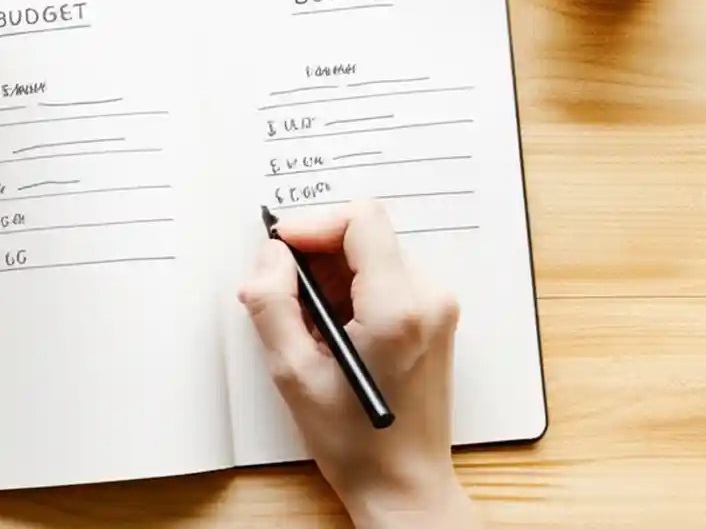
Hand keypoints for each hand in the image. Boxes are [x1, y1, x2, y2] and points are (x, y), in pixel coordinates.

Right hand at [238, 201, 479, 528]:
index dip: (313, 225)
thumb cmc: (356, 443)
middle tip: (286, 299)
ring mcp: (436, 307)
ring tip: (310, 329)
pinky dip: (350, 292)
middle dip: (316, 257)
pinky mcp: (434, 317)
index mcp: (397, 308)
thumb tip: (269, 257)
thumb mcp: (293, 373)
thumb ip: (272, 303)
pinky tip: (333, 334)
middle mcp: (428, 298)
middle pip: (364, 236)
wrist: (404, 485)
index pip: (361, 220)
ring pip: (371, 256)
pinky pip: (385, 278)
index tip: (282, 250)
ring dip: (331, 278)